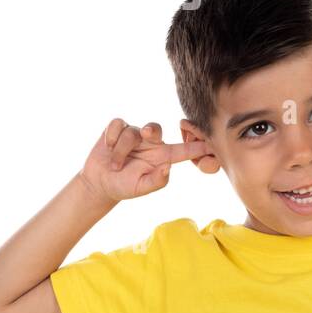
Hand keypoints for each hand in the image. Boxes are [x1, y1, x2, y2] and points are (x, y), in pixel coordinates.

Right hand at [78, 119, 207, 202]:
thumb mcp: (141, 188)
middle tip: (145, 134)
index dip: (198, 146)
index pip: (184, 150)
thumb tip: (168, 167)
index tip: (212, 143)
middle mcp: (151, 143)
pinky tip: (108, 148)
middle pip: (156, 128)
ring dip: (121, 150)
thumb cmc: (124, 186)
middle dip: (151, 129)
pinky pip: (117, 125)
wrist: (99, 182)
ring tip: (115, 165)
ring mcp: (135, 134)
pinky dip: (111, 138)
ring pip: (131, 132)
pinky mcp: (118, 129)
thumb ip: (157, 180)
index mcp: (163, 156)